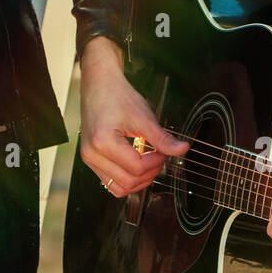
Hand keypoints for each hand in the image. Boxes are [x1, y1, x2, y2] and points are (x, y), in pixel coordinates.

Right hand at [78, 36, 188, 196]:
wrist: (99, 83)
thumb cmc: (118, 95)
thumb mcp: (143, 116)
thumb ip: (162, 138)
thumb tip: (183, 150)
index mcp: (102, 142)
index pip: (137, 167)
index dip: (156, 162)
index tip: (164, 151)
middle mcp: (91, 154)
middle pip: (128, 182)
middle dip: (149, 173)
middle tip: (159, 157)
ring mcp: (89, 158)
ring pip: (118, 188)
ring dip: (138, 181)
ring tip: (149, 163)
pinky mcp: (90, 159)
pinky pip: (110, 182)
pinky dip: (126, 179)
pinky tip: (136, 165)